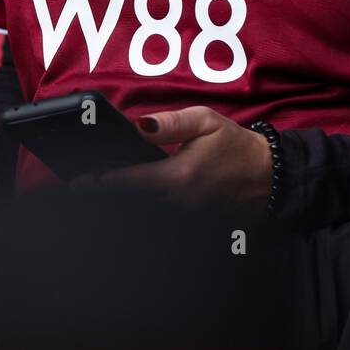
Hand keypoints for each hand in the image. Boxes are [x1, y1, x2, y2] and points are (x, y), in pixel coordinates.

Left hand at [69, 106, 273, 215]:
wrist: (270, 177)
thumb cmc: (237, 146)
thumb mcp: (205, 121)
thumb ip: (169, 124)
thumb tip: (136, 125)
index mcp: (178, 176)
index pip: (129, 182)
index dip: (100, 183)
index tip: (79, 181)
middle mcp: (179, 203)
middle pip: (131, 203)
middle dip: (108, 196)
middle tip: (84, 186)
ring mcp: (186, 219)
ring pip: (145, 215)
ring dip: (126, 206)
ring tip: (105, 194)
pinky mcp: (193, 228)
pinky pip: (164, 221)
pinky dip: (147, 213)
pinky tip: (137, 203)